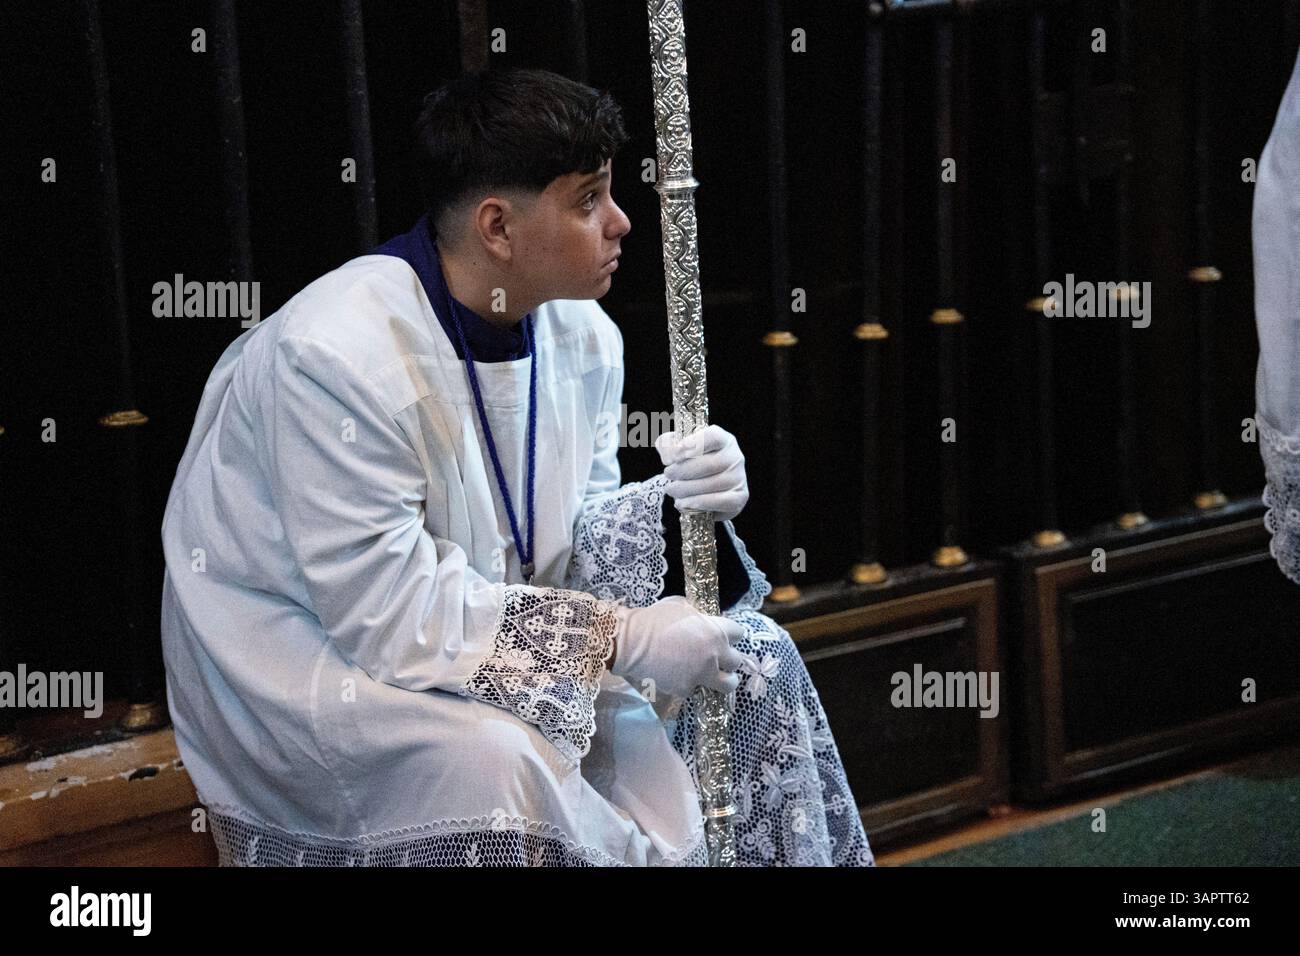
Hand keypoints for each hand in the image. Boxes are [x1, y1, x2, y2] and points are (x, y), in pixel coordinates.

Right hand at [609, 596, 745, 697]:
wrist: (632, 642)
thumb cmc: (655, 619)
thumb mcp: (681, 606)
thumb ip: (699, 615)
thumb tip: (703, 619)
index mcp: (716, 631)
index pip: (739, 633)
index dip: (731, 634)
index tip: (726, 637)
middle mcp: (714, 655)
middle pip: (737, 661)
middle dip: (728, 658)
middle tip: (720, 658)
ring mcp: (701, 674)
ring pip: (728, 684)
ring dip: (724, 680)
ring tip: (716, 678)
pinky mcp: (686, 689)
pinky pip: (695, 688)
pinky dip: (690, 684)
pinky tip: (680, 676)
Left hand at [654, 424, 748, 521]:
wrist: (707, 488)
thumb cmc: (692, 464)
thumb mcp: (678, 449)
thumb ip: (668, 445)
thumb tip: (669, 454)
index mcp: (722, 439)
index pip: (713, 437)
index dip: (694, 444)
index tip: (675, 454)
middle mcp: (735, 456)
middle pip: (709, 464)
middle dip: (683, 471)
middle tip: (668, 474)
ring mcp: (739, 478)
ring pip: (712, 484)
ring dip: (686, 489)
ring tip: (671, 490)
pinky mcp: (739, 497)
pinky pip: (720, 501)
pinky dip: (698, 503)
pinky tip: (683, 503)